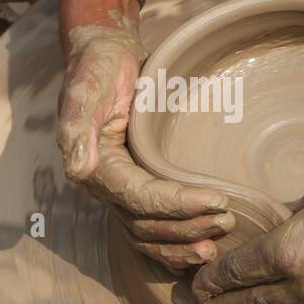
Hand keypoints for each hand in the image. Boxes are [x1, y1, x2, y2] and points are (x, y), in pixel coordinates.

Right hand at [57, 17, 235, 270]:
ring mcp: (118, 189)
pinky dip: (173, 243)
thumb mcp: (86, 88)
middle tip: (226, 222)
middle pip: (145, 224)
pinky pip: (150, 227)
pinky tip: (199, 247)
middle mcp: (104, 185)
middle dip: (186, 228)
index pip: (139, 198)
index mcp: (93, 166)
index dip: (177, 205)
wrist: (104, 56)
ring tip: (217, 243)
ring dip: (181, 243)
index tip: (217, 200)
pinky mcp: (133, 187)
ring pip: (147, 234)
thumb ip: (77, 127)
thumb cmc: (98, 67)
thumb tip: (78, 169)